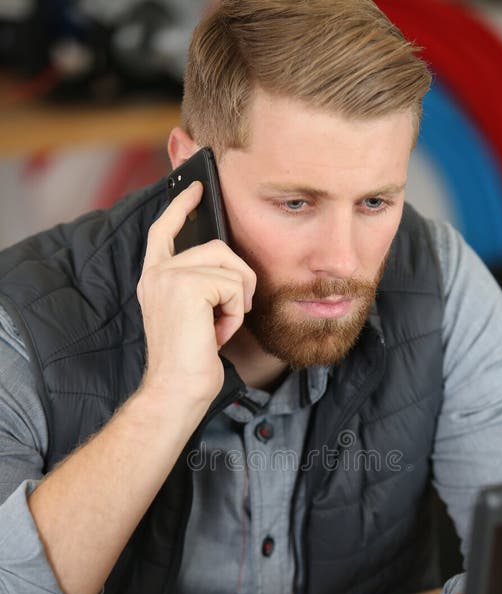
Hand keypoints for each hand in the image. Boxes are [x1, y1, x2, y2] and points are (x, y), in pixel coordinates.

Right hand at [137, 181, 255, 407]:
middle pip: (216, 247)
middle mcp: (157, 273)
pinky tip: (218, 333)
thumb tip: (231, 266)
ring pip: (229, 266)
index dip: (181, 206)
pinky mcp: (188, 286)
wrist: (177, 390)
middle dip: (238, 279)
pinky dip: (235, 313)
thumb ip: (201, 286)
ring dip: (236, 300)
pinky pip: (233, 286)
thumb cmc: (190, 362)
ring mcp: (169, 277)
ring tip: (220, 328)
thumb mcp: (195, 315)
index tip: (196, 188)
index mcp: (154, 278)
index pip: (164, 230)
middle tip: (232, 313)